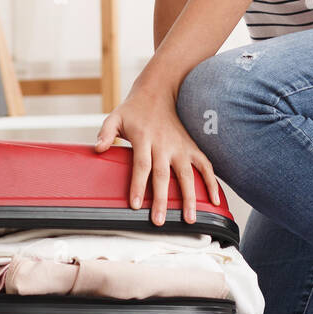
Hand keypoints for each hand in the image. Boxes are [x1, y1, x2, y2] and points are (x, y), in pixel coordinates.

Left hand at [94, 78, 220, 225]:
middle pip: (163, 175)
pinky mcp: (192, 147)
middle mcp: (164, 144)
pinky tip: (214, 201)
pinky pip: (205, 166)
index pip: (142, 165)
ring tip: (189, 219)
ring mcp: (181, 147)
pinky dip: (211, 183)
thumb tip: (98, 148)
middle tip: (159, 221)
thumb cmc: (134, 110)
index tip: (135, 205)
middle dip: (161, 200)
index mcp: (144, 138)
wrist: (159, 92)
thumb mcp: (115, 117)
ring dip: (189, 198)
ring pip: (186, 175)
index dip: (139, 185)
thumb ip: (106, 133)